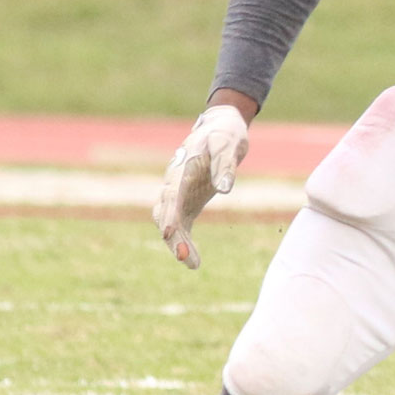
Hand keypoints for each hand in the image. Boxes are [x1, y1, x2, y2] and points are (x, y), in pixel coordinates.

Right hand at [152, 104, 250, 269]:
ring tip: (193, 265)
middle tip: (184, 257)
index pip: (172, 193)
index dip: (169, 214)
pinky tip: (195, 263)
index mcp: (181, 167)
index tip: (169, 231)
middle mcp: (174, 184)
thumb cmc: (224, 134)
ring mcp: (179, 195)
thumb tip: (225, 189)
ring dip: (178, 245)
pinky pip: (182, 227)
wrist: (221, 129)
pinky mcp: (187, 203)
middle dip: (173, 236)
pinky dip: (186, 244)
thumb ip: (225, 165)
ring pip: (170, 224)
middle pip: (166, 213)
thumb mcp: (228, 144)